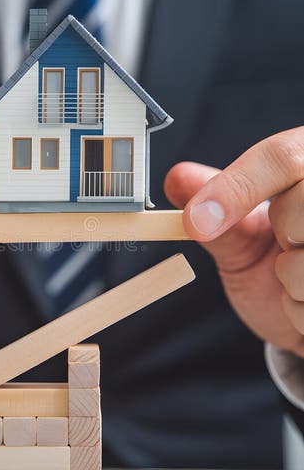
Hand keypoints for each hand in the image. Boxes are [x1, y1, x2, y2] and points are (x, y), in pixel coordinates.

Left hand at [165, 128, 303, 358]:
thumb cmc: (276, 266)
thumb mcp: (240, 237)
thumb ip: (211, 206)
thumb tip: (178, 177)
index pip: (282, 156)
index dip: (235, 188)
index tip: (195, 222)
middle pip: (299, 207)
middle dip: (282, 232)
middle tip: (289, 240)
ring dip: (291, 283)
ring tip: (301, 276)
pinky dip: (302, 313)